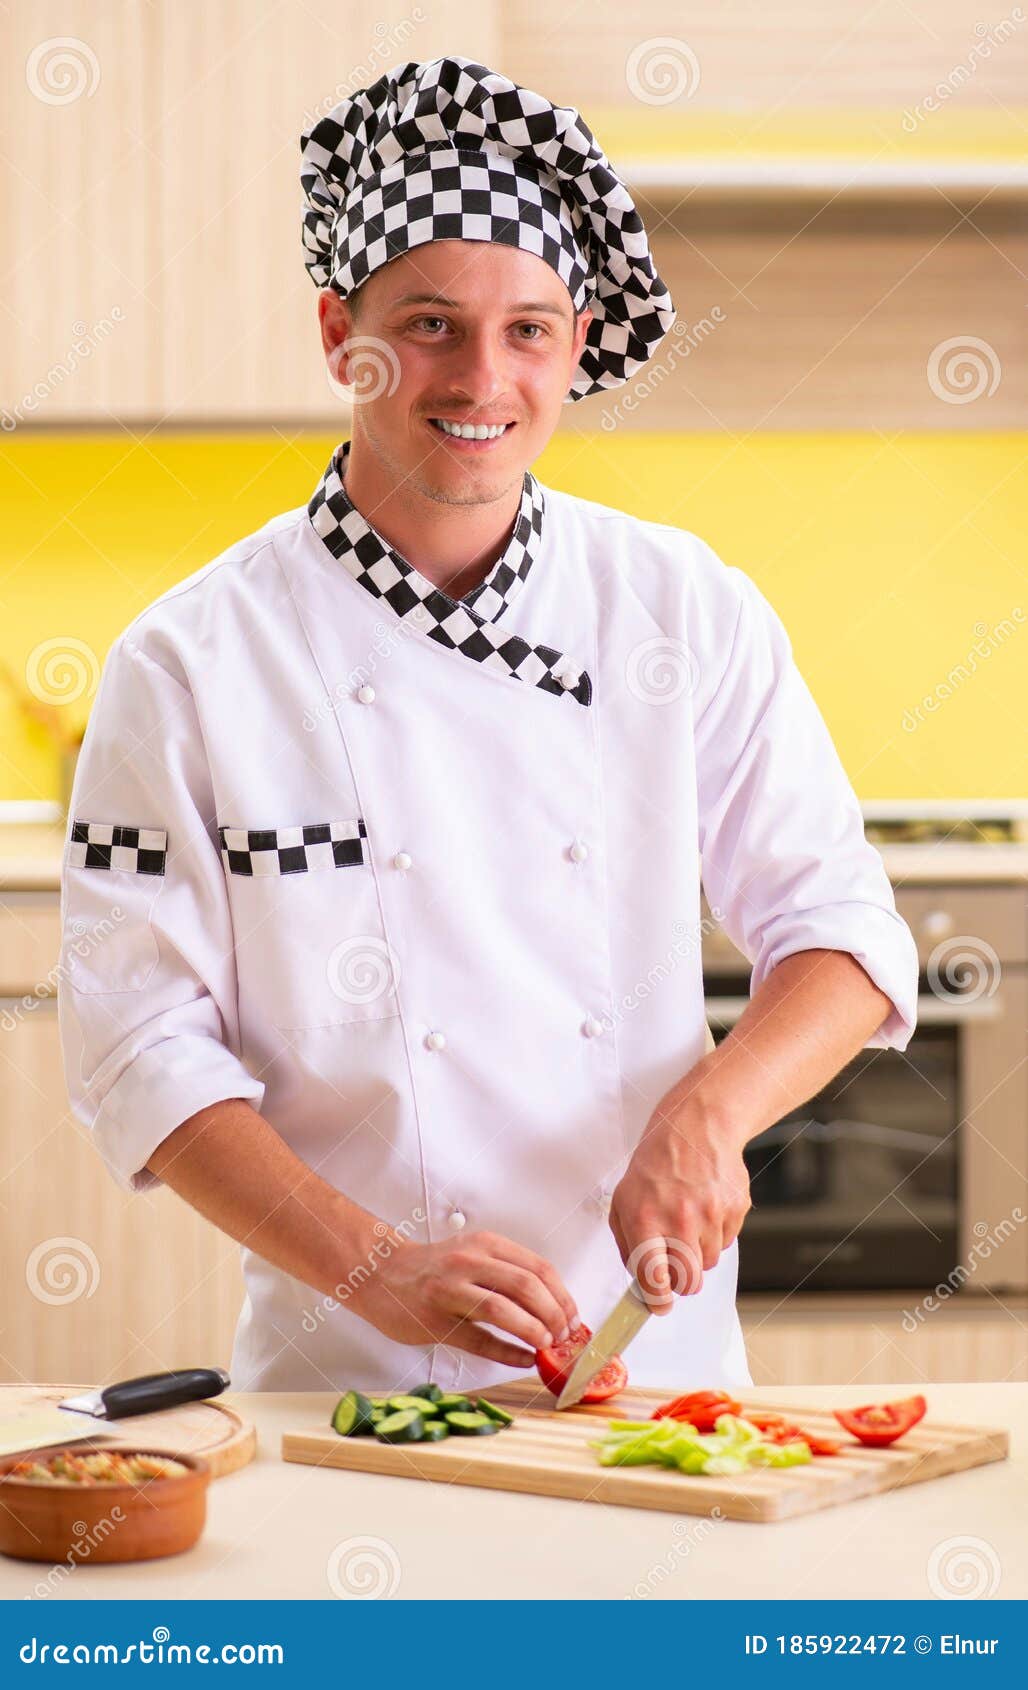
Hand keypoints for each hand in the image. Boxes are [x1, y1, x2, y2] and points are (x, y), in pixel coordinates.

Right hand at [345, 1226, 579, 1368]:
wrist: (381, 1273)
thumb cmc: (434, 1268)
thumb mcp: (474, 1254)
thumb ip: (507, 1273)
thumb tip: (552, 1307)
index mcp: (485, 1244)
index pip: (538, 1268)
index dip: (563, 1295)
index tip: (573, 1316)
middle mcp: (469, 1261)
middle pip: (527, 1286)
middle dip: (554, 1315)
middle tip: (564, 1335)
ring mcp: (450, 1289)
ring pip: (503, 1309)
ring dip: (533, 1331)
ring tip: (546, 1345)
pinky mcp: (435, 1320)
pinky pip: (479, 1340)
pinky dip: (507, 1352)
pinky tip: (522, 1359)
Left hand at [608, 1096, 751, 1312]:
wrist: (695, 1128)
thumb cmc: (656, 1165)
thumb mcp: (623, 1201)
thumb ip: (628, 1245)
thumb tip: (640, 1283)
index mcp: (646, 1219)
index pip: (655, 1279)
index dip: (658, 1301)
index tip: (659, 1306)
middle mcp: (680, 1219)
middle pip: (689, 1283)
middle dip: (681, 1283)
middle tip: (675, 1267)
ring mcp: (711, 1215)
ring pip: (708, 1264)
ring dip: (697, 1254)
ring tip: (687, 1223)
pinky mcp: (735, 1209)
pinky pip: (726, 1242)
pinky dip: (715, 1235)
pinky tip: (704, 1209)